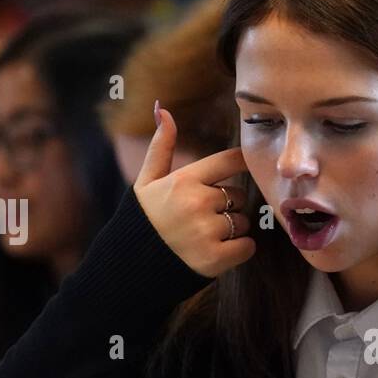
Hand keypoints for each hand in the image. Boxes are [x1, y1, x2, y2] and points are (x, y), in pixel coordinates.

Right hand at [133, 104, 254, 278]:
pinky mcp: (215, 258)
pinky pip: (247, 247)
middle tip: (204, 218)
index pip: (229, 161)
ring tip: (205, 237)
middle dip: (228, 206)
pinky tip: (216, 252)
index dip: (241, 163)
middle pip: (239, 196)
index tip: (245, 167)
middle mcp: (197, 202)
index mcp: (183, 180)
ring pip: (243, 222)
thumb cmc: (142, 221)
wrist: (130, 268)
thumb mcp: (145, 182)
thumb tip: (163, 109)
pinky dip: (238, 251)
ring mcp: (206, 231)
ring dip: (232, 230)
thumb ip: (160, 147)